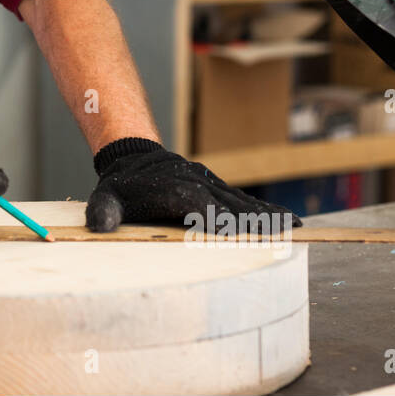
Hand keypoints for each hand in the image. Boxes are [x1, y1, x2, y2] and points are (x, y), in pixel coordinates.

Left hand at [86, 137, 300, 233]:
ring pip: (242, 202)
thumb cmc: (120, 187)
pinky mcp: (215, 185)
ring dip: (269, 215)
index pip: (205, 212)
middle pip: (232, 207)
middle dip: (258, 223)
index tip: (247, 240)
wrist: (132, 156)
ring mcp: (209, 183)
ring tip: (296, 228)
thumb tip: (98, 227)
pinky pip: (242, 199)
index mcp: (177, 192)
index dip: (224, 226)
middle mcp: (198, 185)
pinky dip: (265, 209)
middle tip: (289, 237)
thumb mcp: (105, 198)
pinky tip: (285, 220)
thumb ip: (102, 213)